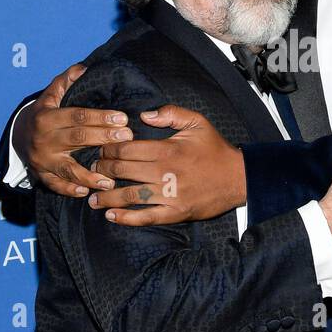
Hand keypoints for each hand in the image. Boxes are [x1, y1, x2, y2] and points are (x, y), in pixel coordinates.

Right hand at [14, 63, 133, 197]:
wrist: (16, 137)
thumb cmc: (42, 115)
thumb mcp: (49, 96)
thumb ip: (65, 82)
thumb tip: (83, 68)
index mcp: (47, 118)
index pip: (78, 116)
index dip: (101, 117)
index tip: (123, 118)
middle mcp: (44, 139)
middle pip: (77, 138)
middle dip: (103, 138)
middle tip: (127, 138)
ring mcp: (42, 160)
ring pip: (67, 169)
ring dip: (90, 176)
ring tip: (111, 180)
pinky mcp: (41, 176)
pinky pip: (56, 185)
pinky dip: (71, 190)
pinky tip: (88, 192)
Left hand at [87, 105, 244, 224]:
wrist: (239, 177)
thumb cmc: (216, 149)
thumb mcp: (197, 122)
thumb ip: (171, 113)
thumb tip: (144, 115)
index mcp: (167, 149)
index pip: (126, 148)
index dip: (108, 149)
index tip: (100, 151)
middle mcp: (164, 172)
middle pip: (122, 171)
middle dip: (102, 171)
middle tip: (93, 171)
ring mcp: (169, 194)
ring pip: (129, 196)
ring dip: (107, 197)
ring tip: (93, 198)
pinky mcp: (175, 212)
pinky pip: (146, 217)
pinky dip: (126, 218)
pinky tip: (111, 216)